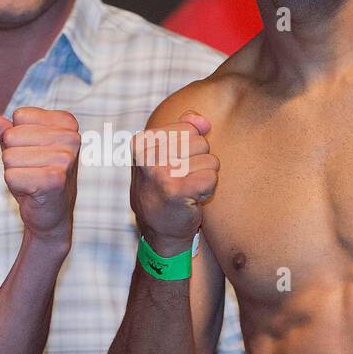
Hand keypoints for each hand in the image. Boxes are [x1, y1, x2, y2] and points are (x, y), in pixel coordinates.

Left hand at [0, 107, 79, 244]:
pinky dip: (16, 187)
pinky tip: (32, 192)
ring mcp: (66, 159)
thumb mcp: (20, 148)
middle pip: (12, 135)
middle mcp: (72, 138)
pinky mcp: (55, 180)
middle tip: (32, 170)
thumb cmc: (36, 176)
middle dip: (14, 156)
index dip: (18, 137)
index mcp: (67, 123)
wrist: (50, 216)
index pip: (20, 116)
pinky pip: (11, 175)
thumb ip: (5, 131)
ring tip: (32, 181)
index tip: (34, 153)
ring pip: (10, 156)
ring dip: (15, 172)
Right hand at [130, 111, 217, 252]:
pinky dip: (207, 191)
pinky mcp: (175, 191)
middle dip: (199, 163)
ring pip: (210, 161)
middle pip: (201, 143)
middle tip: (181, 181)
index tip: (175, 166)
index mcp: (142, 142)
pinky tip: (192, 200)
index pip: (189, 128)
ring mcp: (160, 173)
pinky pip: (211, 178)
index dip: (191, 148)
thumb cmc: (166, 188)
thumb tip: (204, 122)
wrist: (159, 231)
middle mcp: (147, 155)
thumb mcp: (167, 154)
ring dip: (204, 178)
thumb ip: (185, 129)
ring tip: (186, 191)